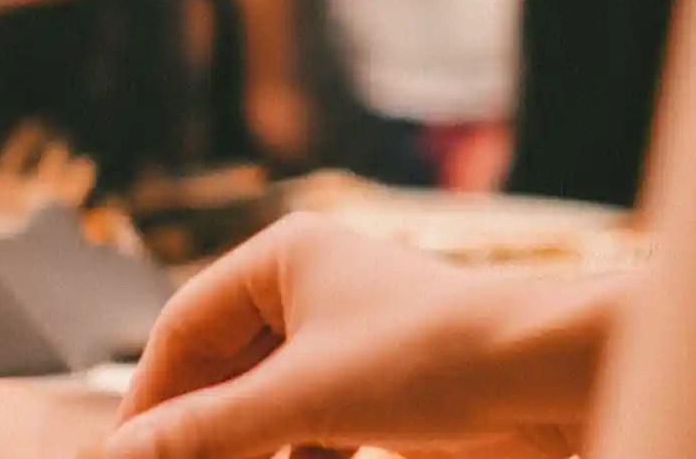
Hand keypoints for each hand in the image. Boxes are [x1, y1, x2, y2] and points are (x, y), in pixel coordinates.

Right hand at [106, 214, 624, 457]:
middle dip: (195, 428)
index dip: (149, 396)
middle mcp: (312, 285)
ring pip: (264, 396)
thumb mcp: (302, 397)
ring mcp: (346, 333)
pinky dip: (287, 453)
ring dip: (238, 447)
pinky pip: (308, 419)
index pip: (185, 325)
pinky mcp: (378, 380)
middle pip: (222, 363)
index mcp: (286, 256)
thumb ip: (206, 431)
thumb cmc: (429, 357)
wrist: (546, 374)